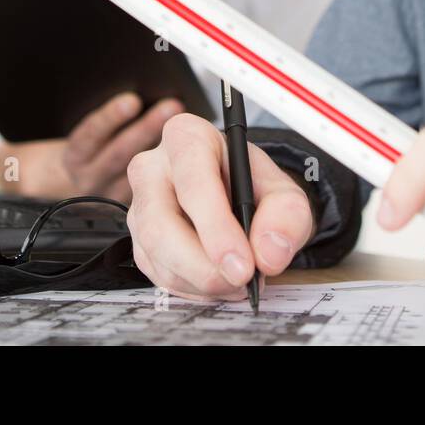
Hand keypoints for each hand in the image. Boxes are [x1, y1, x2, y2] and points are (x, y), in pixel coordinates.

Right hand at [0, 92, 182, 201]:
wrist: (55, 182)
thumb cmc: (71, 148)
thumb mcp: (71, 131)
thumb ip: (96, 119)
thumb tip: (131, 94)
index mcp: (71, 157)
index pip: (88, 137)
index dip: (109, 118)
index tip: (132, 100)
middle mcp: (89, 178)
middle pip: (119, 154)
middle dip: (147, 128)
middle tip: (171, 106)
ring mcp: (108, 194)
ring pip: (138, 172)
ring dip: (161, 147)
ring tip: (183, 127)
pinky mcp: (126, 204)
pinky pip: (147, 187)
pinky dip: (165, 166)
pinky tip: (183, 150)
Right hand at [126, 112, 314, 301]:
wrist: (238, 197)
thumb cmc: (252, 185)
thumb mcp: (283, 193)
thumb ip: (287, 215)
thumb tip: (269, 252)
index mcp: (186, 137)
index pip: (193, 183)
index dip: (217, 228)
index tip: (242, 264)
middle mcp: (152, 167)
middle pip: (161, 225)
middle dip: (204, 266)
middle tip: (240, 282)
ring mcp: (140, 205)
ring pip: (156, 254)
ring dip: (201, 281)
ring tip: (238, 281)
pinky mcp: (138, 238)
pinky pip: (157, 274)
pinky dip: (192, 288)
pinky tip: (218, 280)